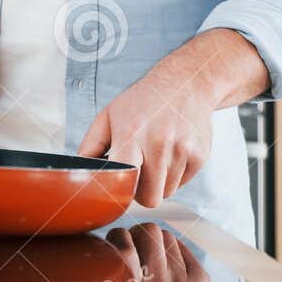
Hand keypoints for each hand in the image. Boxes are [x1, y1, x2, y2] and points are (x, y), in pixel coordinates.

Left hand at [79, 63, 213, 207]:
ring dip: (158, 183)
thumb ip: (91, 145)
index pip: (125, 181)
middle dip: (140, 193)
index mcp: (131, 133)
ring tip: (154, 159)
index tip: (118, 187)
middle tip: (136, 176)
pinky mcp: (200, 155)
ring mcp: (182, 150)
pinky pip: (183, 183)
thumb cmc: (142, 102)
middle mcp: (158, 143)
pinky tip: (170, 154)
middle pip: (150, 198)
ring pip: (167, 192)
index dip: (121, 191)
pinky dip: (174, 176)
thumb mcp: (109, 115)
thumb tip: (81, 171)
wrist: (185, 84)